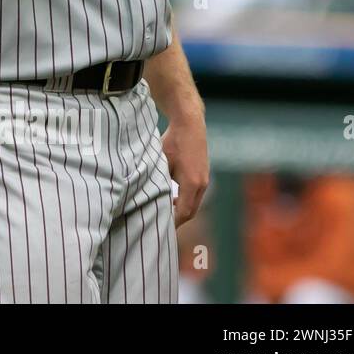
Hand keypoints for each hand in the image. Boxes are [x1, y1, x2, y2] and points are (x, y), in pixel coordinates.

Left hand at [161, 112, 209, 226]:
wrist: (190, 125)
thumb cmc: (172, 142)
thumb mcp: (161, 163)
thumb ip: (159, 181)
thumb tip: (148, 197)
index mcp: (191, 184)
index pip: (183, 212)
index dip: (173, 222)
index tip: (161, 228)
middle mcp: (201, 184)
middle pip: (191, 211)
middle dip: (178, 220)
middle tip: (163, 225)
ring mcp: (205, 180)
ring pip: (194, 203)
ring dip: (182, 209)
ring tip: (166, 213)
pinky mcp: (203, 175)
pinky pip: (196, 194)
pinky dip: (186, 200)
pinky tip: (173, 198)